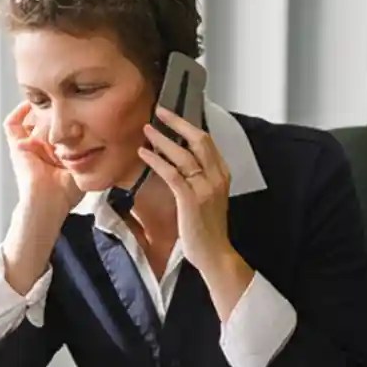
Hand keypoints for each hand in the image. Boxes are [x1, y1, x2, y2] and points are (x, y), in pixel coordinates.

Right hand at [4, 101, 80, 221]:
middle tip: (66, 100)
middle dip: (54, 110)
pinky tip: (31, 104)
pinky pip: (12, 124)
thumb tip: (104, 138)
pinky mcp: (17, 147)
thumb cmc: (65, 193)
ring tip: (51, 99)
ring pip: (31, 120)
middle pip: (44, 121)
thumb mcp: (83, 168)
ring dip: (40, 110)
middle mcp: (39, 148)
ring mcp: (27, 146)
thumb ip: (89, 154)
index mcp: (53, 153)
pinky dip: (19, 112)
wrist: (47, 203)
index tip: (78, 107)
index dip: (66, 118)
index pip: (57, 129)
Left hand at [137, 105, 234, 274]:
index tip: (172, 115)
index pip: (207, 142)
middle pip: (199, 140)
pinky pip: (172, 174)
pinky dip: (157, 161)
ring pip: (184, 154)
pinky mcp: (190, 200)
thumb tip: (178, 162)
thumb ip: (199, 179)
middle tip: (159, 111)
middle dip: (178, 123)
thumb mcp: (208, 198)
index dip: (188, 125)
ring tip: (146, 130)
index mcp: (222, 175)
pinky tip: (144, 154)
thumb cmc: (207, 229)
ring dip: (163, 139)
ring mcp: (204, 188)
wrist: (215, 254)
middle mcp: (216, 177)